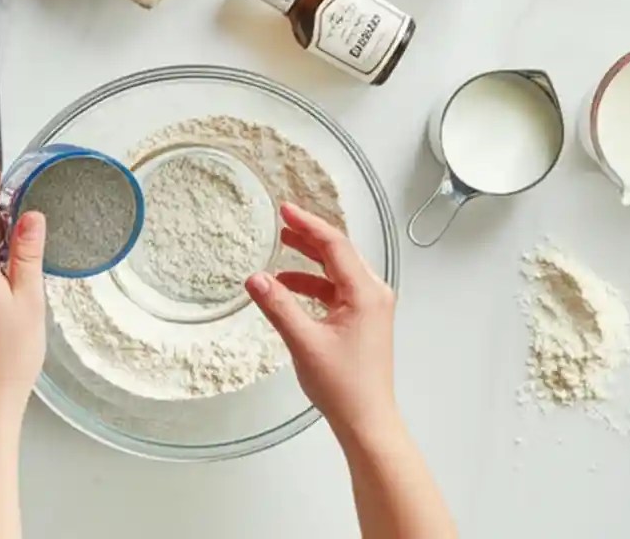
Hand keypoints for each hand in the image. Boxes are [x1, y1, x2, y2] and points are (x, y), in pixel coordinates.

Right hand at [245, 202, 398, 439]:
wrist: (366, 420)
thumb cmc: (344, 386)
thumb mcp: (304, 342)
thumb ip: (278, 306)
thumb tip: (255, 279)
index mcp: (366, 293)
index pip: (335, 245)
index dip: (308, 225)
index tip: (286, 210)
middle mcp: (373, 294)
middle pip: (339, 253)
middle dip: (309, 236)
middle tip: (283, 221)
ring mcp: (370, 307)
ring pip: (338, 271)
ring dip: (311, 260)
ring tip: (283, 247)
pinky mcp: (363, 320)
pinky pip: (337, 290)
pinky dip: (314, 283)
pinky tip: (290, 286)